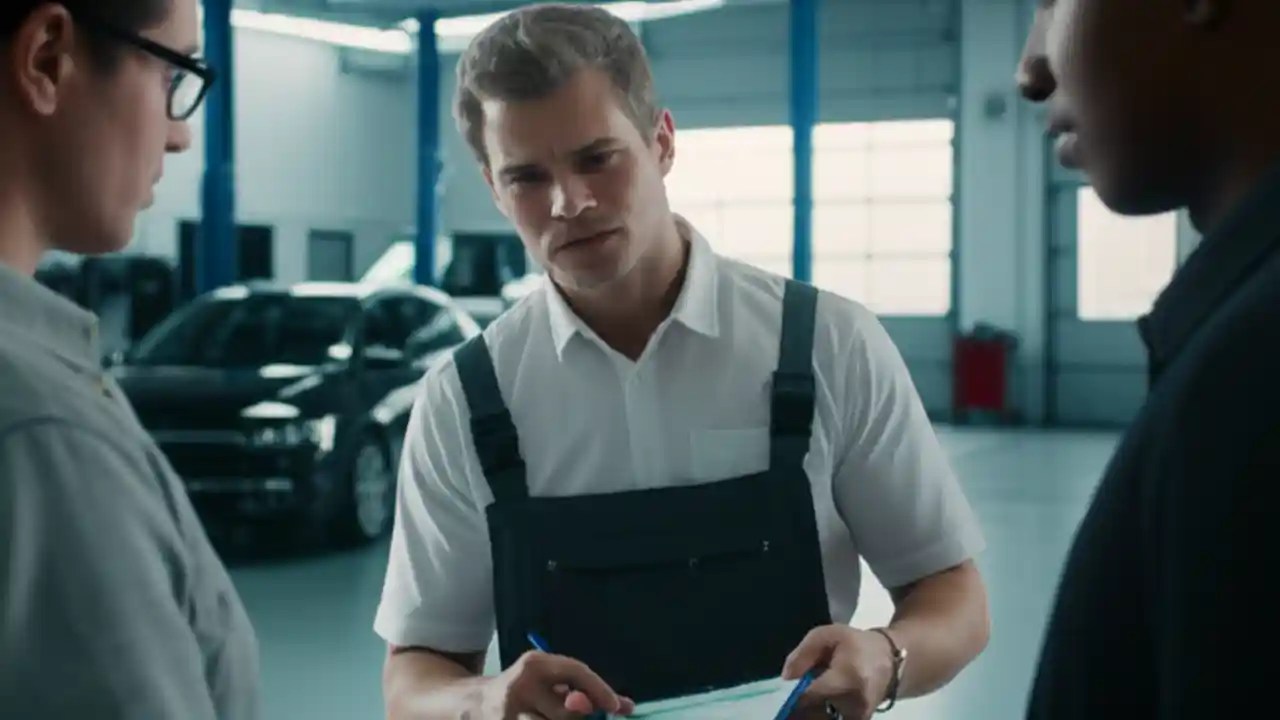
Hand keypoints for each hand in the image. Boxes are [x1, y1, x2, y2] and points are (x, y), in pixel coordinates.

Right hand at [480, 650, 635, 718]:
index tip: (617, 707)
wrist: (476, 703)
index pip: (576, 671)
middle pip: (565, 713)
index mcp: (535, 664)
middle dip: (577, 719)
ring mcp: (508, 713)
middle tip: (578, 715)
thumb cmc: (528, 691)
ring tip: (548, 716)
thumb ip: (585, 691)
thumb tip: (627, 707)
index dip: (600, 690)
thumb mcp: (552, 681)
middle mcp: (520, 686)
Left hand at [781, 626, 895, 719]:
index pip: (810, 696)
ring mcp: (860, 716)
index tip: (786, 691)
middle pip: (815, 713)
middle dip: (801, 705)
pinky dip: (823, 712)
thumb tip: (786, 678)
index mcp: (847, 678)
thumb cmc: (854, 644)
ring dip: (812, 709)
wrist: (888, 660)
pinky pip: (833, 719)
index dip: (792, 696)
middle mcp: (855, 703)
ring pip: (823, 717)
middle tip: (798, 694)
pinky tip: (820, 702)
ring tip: (810, 696)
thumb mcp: (826, 636)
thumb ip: (803, 654)